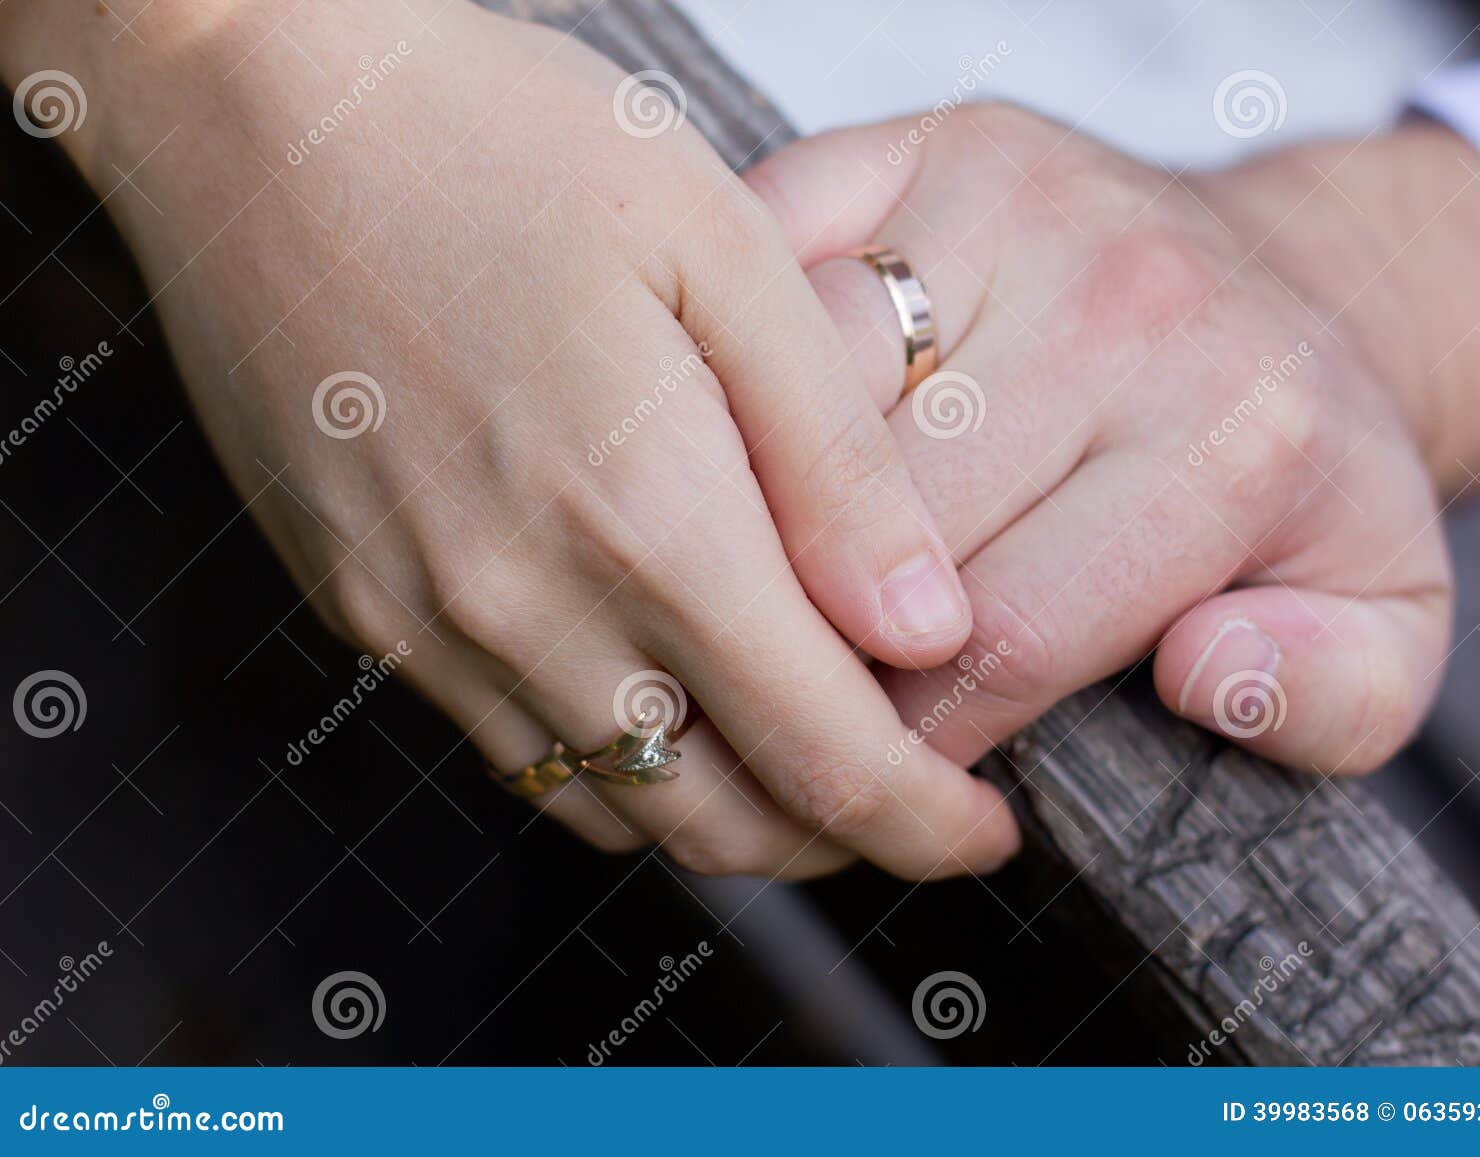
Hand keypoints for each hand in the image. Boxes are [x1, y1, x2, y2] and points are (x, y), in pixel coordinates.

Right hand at [0, 1, 1021, 877]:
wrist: (251, 109)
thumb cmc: (499, 142)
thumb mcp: (720, 251)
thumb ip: (836, 462)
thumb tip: (927, 628)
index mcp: (644, 516)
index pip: (824, 755)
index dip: (925, 822)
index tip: (985, 834)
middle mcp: (526, 607)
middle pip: (721, 823)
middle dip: (839, 837)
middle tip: (908, 795)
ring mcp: (427, 624)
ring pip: (613, 810)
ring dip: (730, 814)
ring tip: (801, 748)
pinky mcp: (362, 610)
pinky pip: (514, 752)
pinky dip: (615, 768)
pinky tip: (664, 692)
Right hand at [747, 104, 1479, 773]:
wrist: (1294, 283)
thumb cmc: (1303, 480)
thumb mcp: (1388, 622)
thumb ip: (1335, 695)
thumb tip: (1203, 670)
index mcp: (1236, 437)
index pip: (1006, 631)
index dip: (912, 732)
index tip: (878, 767)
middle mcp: (1121, 301)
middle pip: (883, 521)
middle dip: (820, 633)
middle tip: (796, 687)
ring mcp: (1009, 203)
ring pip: (797, 392)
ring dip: (752, 500)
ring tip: (757, 574)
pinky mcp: (919, 143)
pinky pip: (765, 262)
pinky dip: (727, 357)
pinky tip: (739, 439)